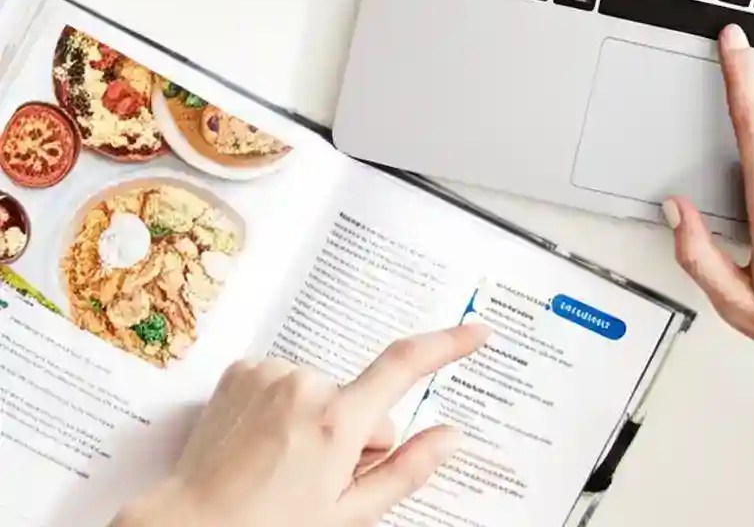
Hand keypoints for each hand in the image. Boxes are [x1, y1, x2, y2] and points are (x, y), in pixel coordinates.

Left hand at [113, 324, 490, 526]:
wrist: (189, 526)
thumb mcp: (347, 514)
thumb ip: (406, 471)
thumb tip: (449, 437)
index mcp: (336, 422)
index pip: (406, 366)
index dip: (449, 345)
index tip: (477, 332)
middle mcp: (305, 386)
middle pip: (362, 400)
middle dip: (356, 434)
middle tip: (322, 477)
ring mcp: (269, 374)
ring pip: (324, 391)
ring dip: (317, 421)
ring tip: (285, 463)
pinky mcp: (244, 370)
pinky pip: (289, 381)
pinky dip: (285, 408)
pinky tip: (265, 441)